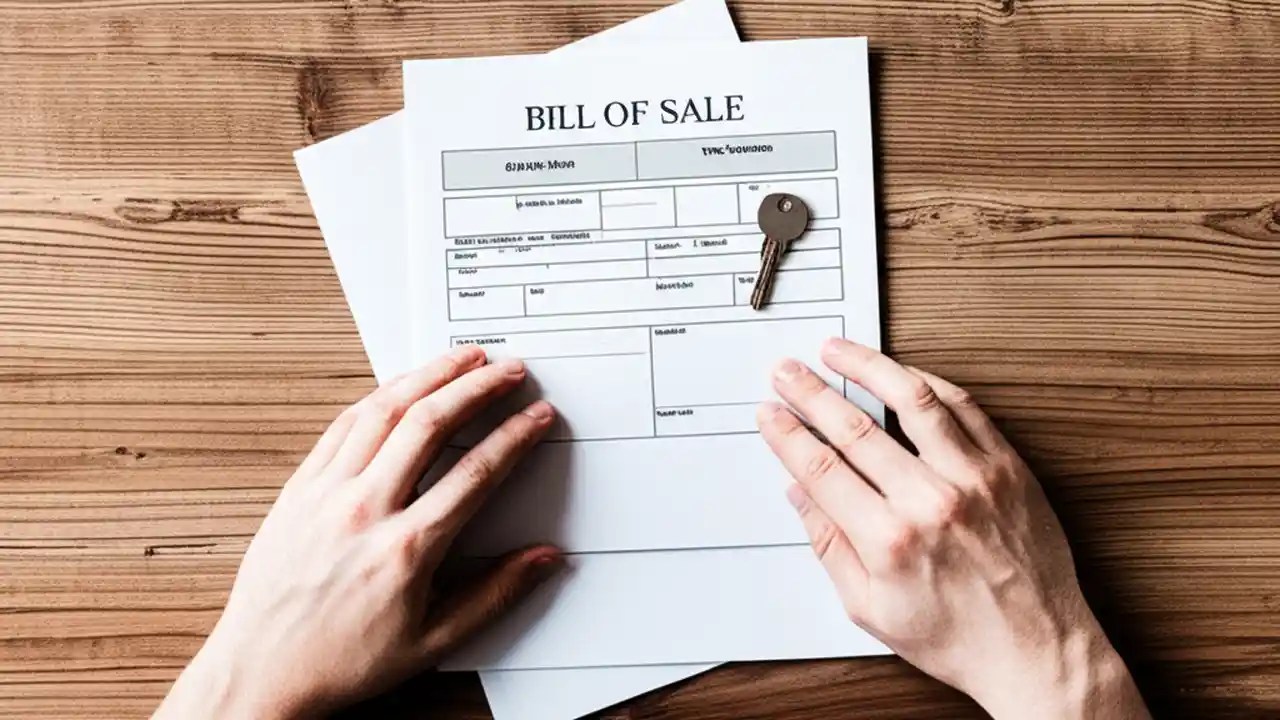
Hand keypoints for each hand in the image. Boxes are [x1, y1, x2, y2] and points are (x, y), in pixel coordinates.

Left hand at [155, 346, 560, 719]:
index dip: (515, 436)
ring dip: (428, 375)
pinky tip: (401, 386)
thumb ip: (495, 595)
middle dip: (478, 387)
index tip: (537, 416)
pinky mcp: (297, 489)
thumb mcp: (433, 642)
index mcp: (406, 550)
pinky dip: (378, 396)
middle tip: (508, 369)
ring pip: (383, 410)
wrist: (260, 673)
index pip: (477, 472)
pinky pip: (341, 426)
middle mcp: (364, 511)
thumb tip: (543, 559)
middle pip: (431, 423)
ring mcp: (325, 494)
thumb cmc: (342, 662)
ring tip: (461, 358)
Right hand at [757, 339, 1149, 719]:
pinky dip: (928, 383)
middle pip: (854, 428)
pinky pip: (964, 409)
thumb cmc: (957, 638)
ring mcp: (973, 479)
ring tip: (837, 350)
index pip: (820, 468)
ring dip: (866, 367)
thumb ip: (829, 546)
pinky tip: (903, 373)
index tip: (770, 414)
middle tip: (787, 371)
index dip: (787, 435)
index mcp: (888, 541)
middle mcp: (930, 502)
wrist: (1037, 651)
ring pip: (911, 400)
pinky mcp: (1008, 468)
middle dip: (810, 394)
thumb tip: (800, 495)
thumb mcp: (870, 609)